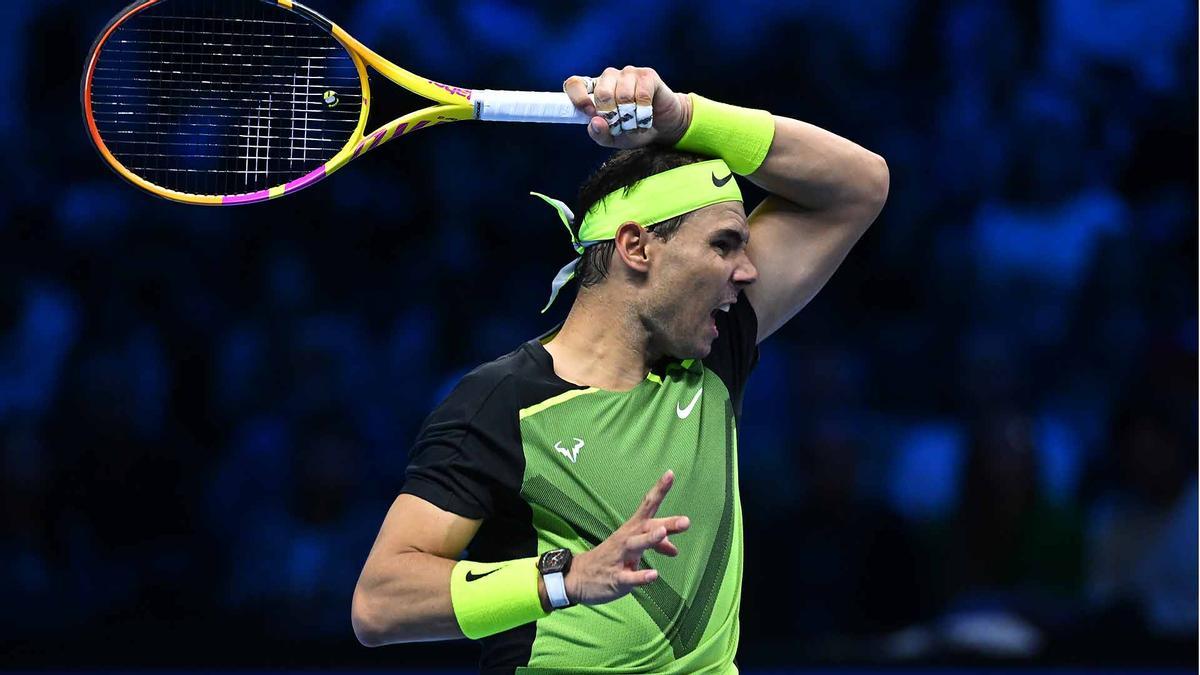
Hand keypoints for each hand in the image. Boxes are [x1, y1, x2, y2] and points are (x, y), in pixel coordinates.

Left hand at [563, 66, 691, 148]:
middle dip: (612, 117)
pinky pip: (642, 95)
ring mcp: (628, 74)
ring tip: (635, 123)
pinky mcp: (647, 75)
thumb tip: (595, 122)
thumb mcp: (613, 139)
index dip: (579, 98)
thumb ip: (599, 134)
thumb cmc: (634, 129)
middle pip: (602, 93)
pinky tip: (646, 115)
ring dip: (631, 118)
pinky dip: (644, 112)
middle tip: (621, 126)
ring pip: (623, 95)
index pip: (574, 84)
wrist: (663, 126)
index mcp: (594, 90)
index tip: (590, 114)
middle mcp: (609, 78)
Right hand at [564, 470, 690, 605]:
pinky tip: (653, 575)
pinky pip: (629, 577)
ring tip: (662, 533)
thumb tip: (674, 549)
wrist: (577, 577)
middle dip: (666, 524)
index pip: (647, 506)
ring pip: (635, 545)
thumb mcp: (634, 550)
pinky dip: (640, 576)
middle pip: (646, 526)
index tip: (670, 474)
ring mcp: (620, 558)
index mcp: (632, 529)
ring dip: (649, 539)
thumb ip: (656, 545)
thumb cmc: (611, 559)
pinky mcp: (616, 578)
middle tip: (685, 521)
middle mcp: (626, 539)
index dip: (659, 490)